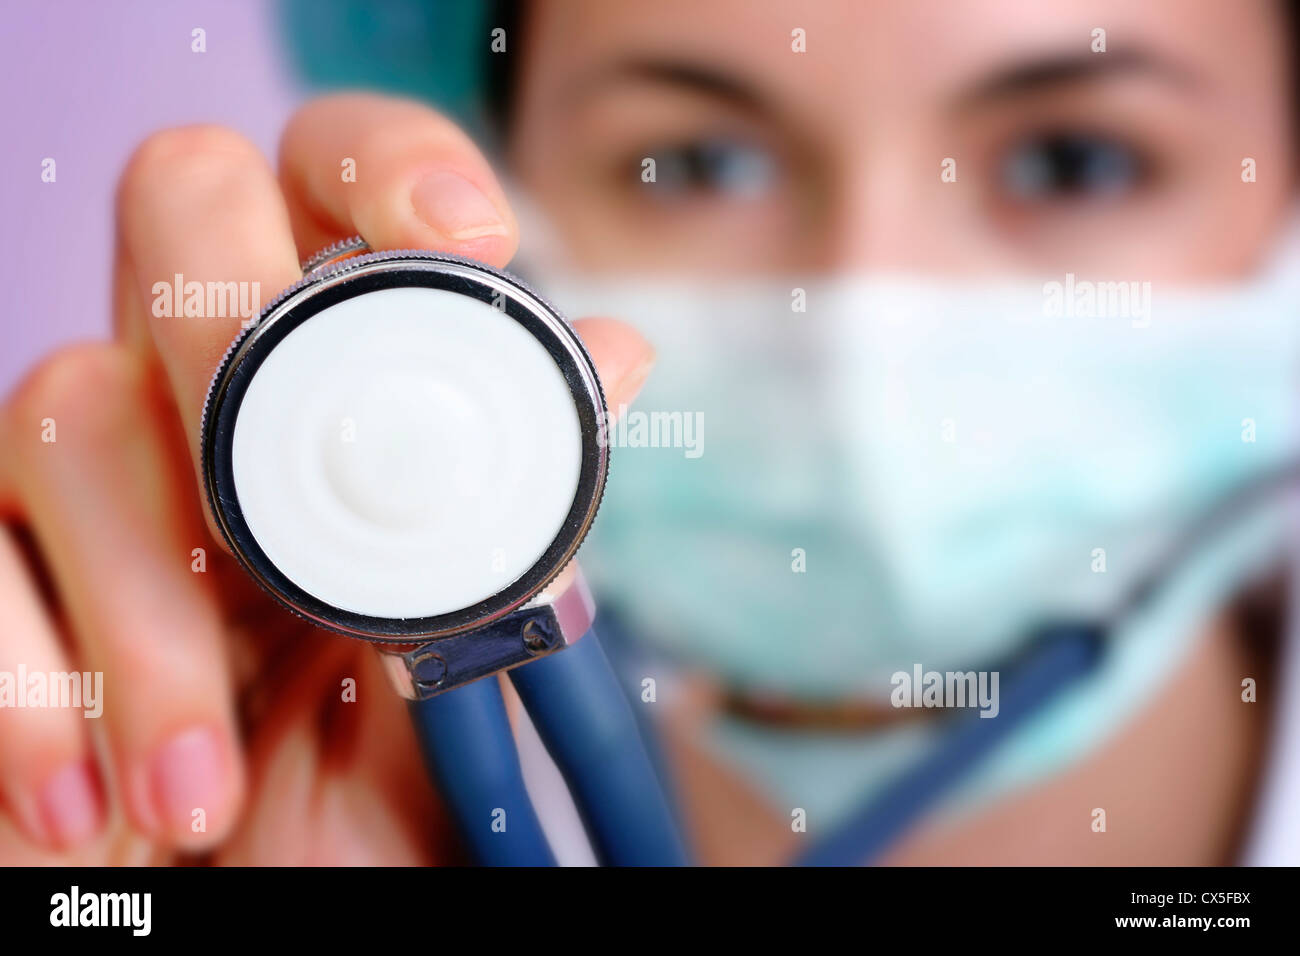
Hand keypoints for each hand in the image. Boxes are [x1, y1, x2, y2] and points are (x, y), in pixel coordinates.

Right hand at [0, 93, 653, 863]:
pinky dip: (27, 694)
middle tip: (275, 517)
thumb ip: (523, 510)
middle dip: (230, 329)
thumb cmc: (384, 765)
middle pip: (180, 203)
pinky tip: (96, 805)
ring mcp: (88, 470)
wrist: (289, 887)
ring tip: (204, 790)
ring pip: (65, 403)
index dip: (392, 162)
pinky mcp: (1, 572)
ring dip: (145, 616)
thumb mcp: (469, 652)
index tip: (470, 237)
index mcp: (337, 380)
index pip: (337, 176)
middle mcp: (207, 386)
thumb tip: (619, 350)